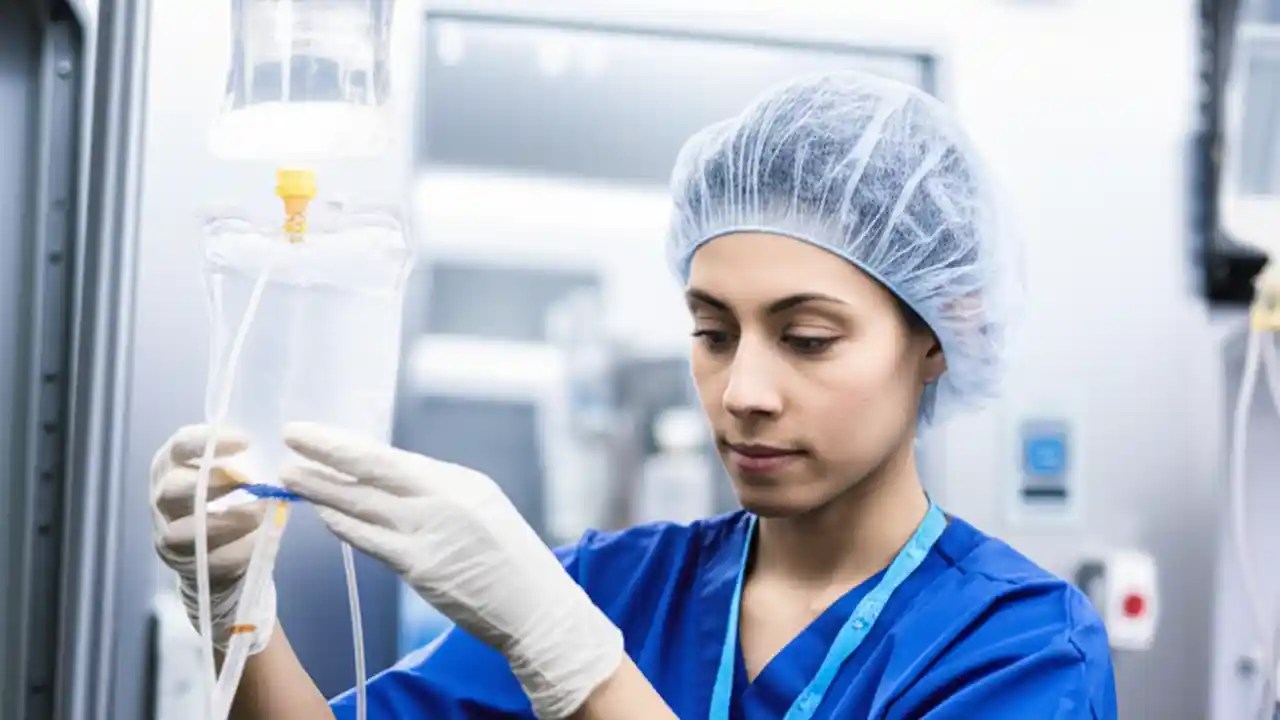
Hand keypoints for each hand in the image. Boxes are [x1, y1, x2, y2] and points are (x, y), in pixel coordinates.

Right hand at [150, 425, 275, 652]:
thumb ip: (243, 463)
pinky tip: (256, 540)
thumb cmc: (225, 501)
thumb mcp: (230, 476)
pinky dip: (236, 549)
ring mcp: (168, 534)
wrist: (214, 553)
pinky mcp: (184, 564)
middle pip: (174, 487)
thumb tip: (278, 456)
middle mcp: (163, 497)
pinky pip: (208, 559)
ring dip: (228, 520)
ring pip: (187, 529)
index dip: (207, 441)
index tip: (245, 441)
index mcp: (171, 466)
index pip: (179, 446)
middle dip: (213, 483)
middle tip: (248, 481)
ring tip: (259, 513)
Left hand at [279, 422, 624, 719]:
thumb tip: (386, 487)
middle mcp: (444, 498)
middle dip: (329, 449)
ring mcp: (432, 532)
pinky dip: (345, 526)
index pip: (392, 458)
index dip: (349, 445)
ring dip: (323, 488)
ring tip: (290, 474)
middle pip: (375, 466)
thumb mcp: (481, 511)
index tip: (316, 435)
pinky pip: (373, 541)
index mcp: (459, 481)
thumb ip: (436, 497)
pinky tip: (322, 514)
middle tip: (292, 434)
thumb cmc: (510, 563)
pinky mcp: (423, 567)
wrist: (539, 607)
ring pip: (365, 503)